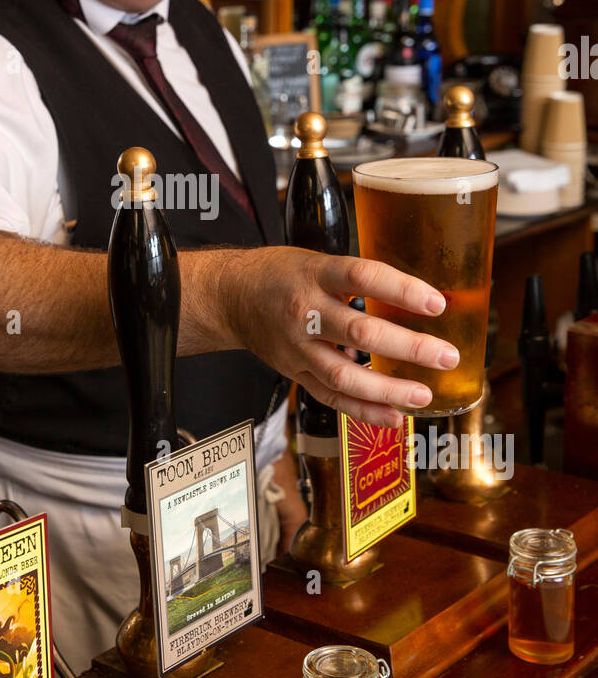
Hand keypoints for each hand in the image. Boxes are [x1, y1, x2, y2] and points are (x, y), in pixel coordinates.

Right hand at [221, 248, 457, 428]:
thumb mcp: (316, 261)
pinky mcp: (294, 373)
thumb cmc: (281, 274)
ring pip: (345, 374)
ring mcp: (298, 347)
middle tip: (446, 356)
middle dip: (409, 346)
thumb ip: (356, 280)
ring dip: (389, 388)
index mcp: (315, 275)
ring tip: (424, 394)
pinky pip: (331, 397)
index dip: (401, 290)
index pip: (363, 278)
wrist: (231, 297)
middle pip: (361, 332)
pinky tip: (394, 416)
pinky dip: (363, 410)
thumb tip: (414, 297)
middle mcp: (305, 312)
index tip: (436, 303)